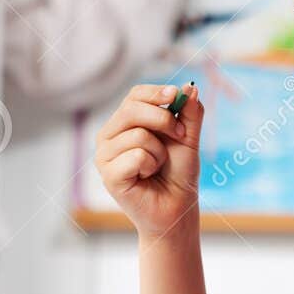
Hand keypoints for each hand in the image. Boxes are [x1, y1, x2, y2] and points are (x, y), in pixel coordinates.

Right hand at [93, 83, 202, 238]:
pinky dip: (151, 166)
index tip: (175, 96)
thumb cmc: (178, 172)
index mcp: (124, 123)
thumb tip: (189, 87)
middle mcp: (108, 136)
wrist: (177, 207)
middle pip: (133, 108)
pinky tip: (146, 177)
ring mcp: (104, 156)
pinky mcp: (108, 175)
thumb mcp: (188, 137)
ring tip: (156, 166)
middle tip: (179, 137)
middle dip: (164, 120)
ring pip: (138, 134)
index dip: (156, 92)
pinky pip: (137, 156)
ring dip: (160, 152)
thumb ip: (189, 113)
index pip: (135, 95)